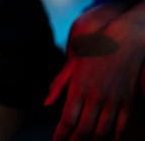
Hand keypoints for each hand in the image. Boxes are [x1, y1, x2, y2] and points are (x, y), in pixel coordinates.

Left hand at [46, 13, 144, 138]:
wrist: (122, 42)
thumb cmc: (93, 53)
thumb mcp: (71, 66)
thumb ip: (58, 86)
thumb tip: (45, 104)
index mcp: (78, 89)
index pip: (67, 120)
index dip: (61, 135)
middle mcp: (95, 97)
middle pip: (83, 129)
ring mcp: (113, 100)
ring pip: (102, 131)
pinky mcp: (127, 101)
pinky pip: (121, 126)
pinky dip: (114, 137)